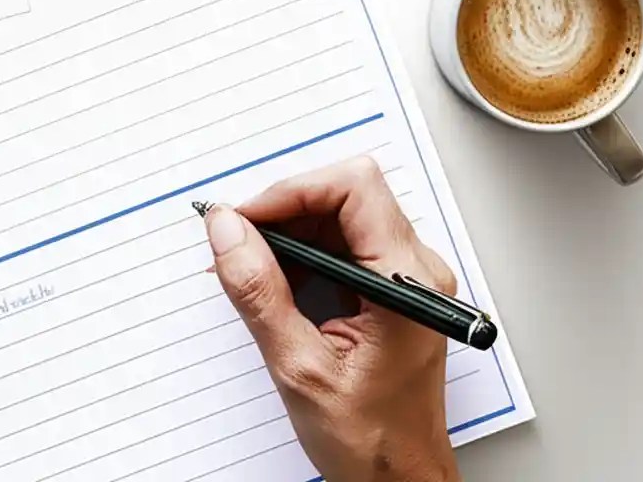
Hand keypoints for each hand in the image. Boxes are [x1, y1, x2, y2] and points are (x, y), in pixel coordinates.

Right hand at [203, 157, 460, 481]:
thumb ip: (260, 292)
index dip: (291, 191)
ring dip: (286, 232)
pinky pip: (340, 244)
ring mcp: (403, 278)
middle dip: (282, 210)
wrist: (399, 480)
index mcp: (406, 284)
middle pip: (345, 195)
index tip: (245, 218)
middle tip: (236, 241)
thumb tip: (228, 231)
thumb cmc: (371, 441)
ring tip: (246, 267)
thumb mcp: (299, 367)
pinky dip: (298, 253)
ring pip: (338, 216)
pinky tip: (271, 282)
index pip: (354, 189)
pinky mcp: (387, 289)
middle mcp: (414, 271)